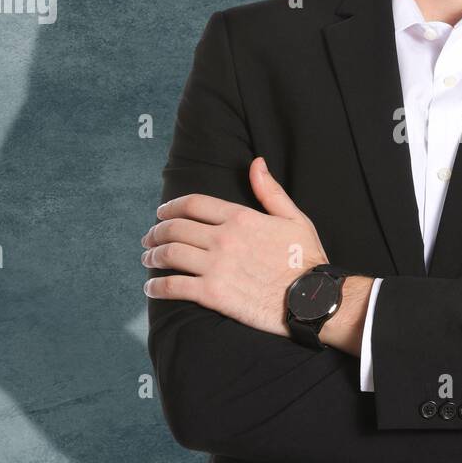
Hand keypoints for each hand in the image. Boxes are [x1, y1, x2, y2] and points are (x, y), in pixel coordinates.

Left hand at [141, 156, 327, 336]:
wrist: (313, 298)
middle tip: (150, 238)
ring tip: (147, 259)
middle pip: (175, 228)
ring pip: (169, 254)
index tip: (162, 213)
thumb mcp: (294, 218)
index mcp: (240, 217)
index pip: (193, 204)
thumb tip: (256, 163)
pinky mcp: (213, 294)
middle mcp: (223, 239)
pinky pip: (174, 287)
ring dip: (152, 256)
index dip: (171, 207)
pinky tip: (152, 288)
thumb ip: (270, 191)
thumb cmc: (307, 260)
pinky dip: (157, 287)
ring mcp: (216, 266)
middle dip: (156, 232)